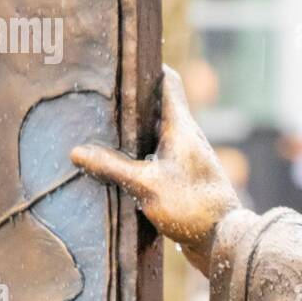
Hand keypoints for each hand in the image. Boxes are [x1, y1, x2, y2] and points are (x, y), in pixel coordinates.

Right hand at [71, 65, 239, 275]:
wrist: (224, 241)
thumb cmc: (191, 208)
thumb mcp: (146, 186)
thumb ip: (112, 167)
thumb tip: (77, 151)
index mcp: (182, 128)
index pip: (168, 82)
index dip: (147, 67)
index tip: (122, 59)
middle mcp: (187, 137)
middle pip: (157, 106)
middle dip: (131, 100)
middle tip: (99, 94)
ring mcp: (187, 156)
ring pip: (156, 132)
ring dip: (134, 129)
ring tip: (101, 125)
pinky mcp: (184, 176)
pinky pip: (158, 154)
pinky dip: (140, 152)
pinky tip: (119, 161)